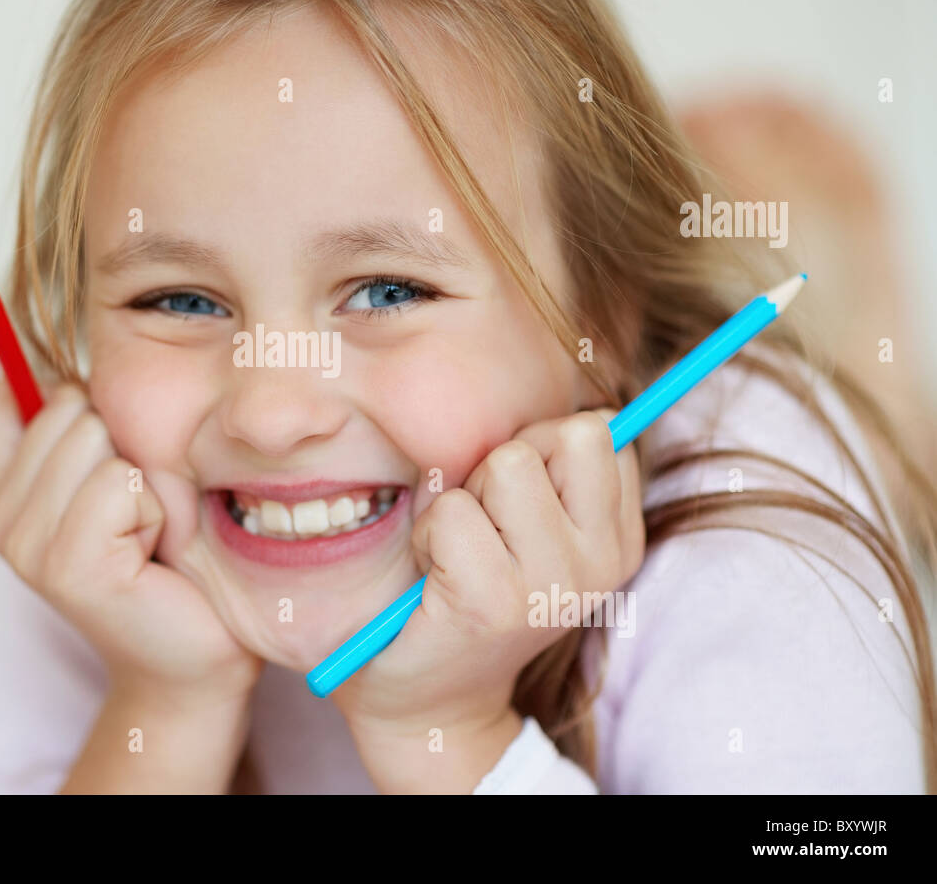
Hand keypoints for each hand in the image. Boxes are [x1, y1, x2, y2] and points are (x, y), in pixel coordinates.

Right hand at [0, 378, 263, 706]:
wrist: (192, 658)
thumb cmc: (164, 566)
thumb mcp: (113, 485)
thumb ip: (68, 435)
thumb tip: (29, 370)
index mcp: (5, 494)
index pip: (1, 397)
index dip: (42, 385)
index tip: (69, 398)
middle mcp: (3, 519)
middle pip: (67, 406)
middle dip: (124, 447)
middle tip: (136, 513)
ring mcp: (27, 546)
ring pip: (94, 437)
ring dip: (144, 481)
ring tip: (145, 533)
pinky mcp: (67, 566)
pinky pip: (120, 482)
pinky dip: (155, 510)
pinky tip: (152, 553)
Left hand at [330, 409, 643, 792]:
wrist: (428, 701)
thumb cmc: (467, 591)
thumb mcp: (529, 527)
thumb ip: (554, 467)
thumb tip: (578, 345)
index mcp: (618, 539)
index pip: (603, 429)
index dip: (543, 445)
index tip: (516, 501)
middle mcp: (602, 563)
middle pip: (566, 432)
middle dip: (507, 460)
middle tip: (482, 525)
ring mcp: (553, 586)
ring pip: (508, 463)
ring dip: (462, 497)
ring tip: (456, 550)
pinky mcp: (493, 602)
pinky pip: (452, 512)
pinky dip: (428, 533)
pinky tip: (432, 577)